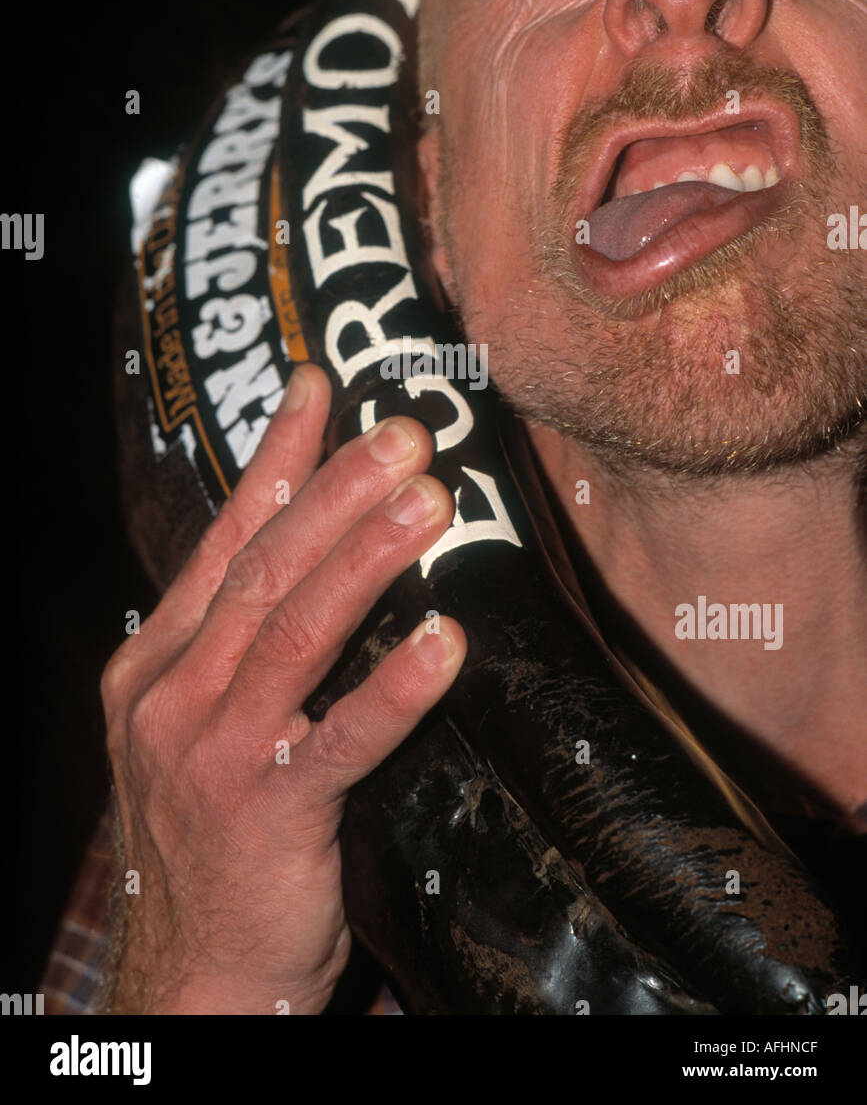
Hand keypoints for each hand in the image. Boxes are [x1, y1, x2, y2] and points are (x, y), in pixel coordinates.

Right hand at [101, 362, 464, 1013]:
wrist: (187, 974)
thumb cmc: (210, 841)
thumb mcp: (203, 727)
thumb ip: (242, 650)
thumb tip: (317, 559)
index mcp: (159, 663)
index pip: (226, 540)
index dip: (276, 460)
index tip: (320, 388)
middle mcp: (176, 693)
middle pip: (266, 569)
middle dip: (337, 490)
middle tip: (405, 432)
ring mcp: (214, 752)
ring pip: (296, 632)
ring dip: (367, 558)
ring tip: (429, 499)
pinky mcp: (267, 813)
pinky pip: (341, 739)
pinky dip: (395, 688)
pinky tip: (445, 642)